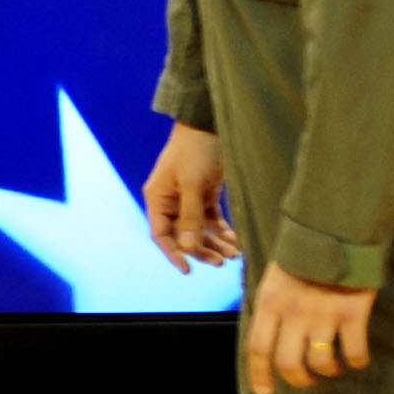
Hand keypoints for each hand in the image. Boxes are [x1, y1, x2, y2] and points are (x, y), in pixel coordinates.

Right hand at [142, 122, 234, 270]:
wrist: (210, 124)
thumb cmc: (195, 151)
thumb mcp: (192, 184)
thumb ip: (190, 217)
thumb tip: (188, 247)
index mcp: (158, 198)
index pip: (162, 234)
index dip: (174, 253)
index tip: (189, 270)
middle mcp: (171, 202)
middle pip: (183, 235)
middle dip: (202, 250)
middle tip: (222, 262)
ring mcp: (188, 199)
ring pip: (199, 230)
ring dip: (215, 243)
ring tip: (234, 254)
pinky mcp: (205, 194)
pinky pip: (212, 220)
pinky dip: (222, 231)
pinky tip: (235, 241)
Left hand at [246, 268, 377, 393]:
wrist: (336, 230)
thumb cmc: (303, 255)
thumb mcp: (274, 278)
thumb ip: (271, 308)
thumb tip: (268, 337)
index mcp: (269, 302)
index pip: (258, 348)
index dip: (259, 374)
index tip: (265, 392)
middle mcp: (293, 313)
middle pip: (288, 363)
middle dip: (297, 380)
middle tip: (307, 380)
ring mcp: (324, 314)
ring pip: (320, 363)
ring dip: (327, 371)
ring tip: (331, 366)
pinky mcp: (353, 313)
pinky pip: (354, 352)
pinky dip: (356, 361)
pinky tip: (355, 358)